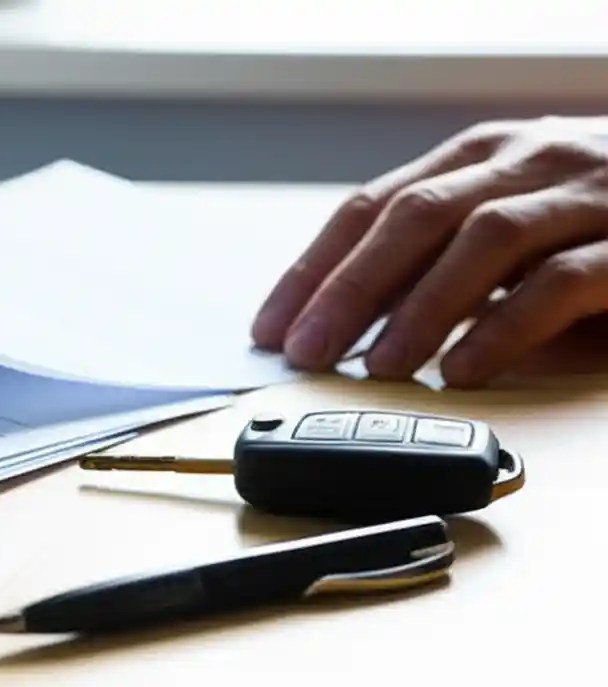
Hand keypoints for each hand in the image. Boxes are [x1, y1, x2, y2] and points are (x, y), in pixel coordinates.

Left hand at [251, 115, 607, 387]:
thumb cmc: (596, 216)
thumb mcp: (506, 225)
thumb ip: (438, 260)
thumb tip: (350, 323)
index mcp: (476, 156)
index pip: (372, 206)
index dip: (314, 269)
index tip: (270, 327)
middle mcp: (523, 161)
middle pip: (414, 217)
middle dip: (347, 289)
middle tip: (304, 351)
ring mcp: (584, 194)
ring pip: (482, 240)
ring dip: (420, 309)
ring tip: (377, 367)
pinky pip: (561, 281)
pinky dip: (503, 327)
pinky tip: (462, 371)